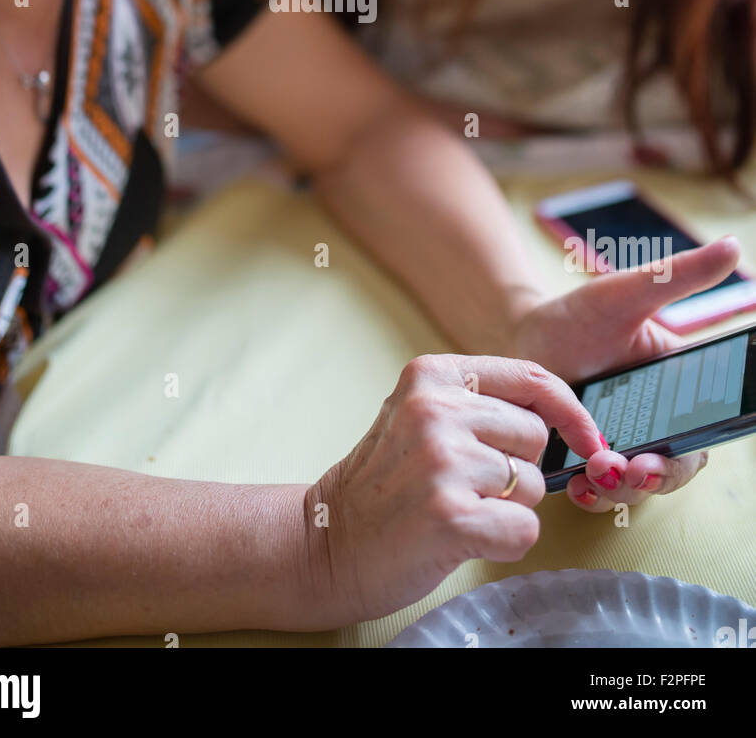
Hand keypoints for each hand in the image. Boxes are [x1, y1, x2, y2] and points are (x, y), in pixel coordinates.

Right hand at [302, 353, 601, 627]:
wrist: (327, 542)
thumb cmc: (385, 485)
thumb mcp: (420, 416)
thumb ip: (479, 404)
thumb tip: (565, 419)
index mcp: (432, 375)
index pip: (531, 377)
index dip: (571, 411)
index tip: (590, 438)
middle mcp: (435, 409)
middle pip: (535, 436)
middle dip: (517, 469)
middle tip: (467, 487)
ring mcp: (441, 460)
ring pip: (532, 486)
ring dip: (506, 509)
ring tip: (455, 510)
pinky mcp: (449, 514)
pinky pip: (524, 529)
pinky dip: (503, 543)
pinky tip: (461, 538)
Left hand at [510, 236, 739, 510]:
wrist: (524, 331)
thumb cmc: (582, 311)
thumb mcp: (629, 290)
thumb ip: (679, 275)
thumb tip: (731, 244)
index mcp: (673, 393)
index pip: (699, 434)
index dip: (690, 453)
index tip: (674, 450)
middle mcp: (650, 426)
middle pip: (669, 471)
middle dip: (655, 478)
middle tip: (631, 468)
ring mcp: (614, 447)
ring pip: (632, 488)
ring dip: (621, 490)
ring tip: (598, 474)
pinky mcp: (579, 460)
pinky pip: (594, 492)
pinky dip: (590, 497)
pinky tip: (577, 489)